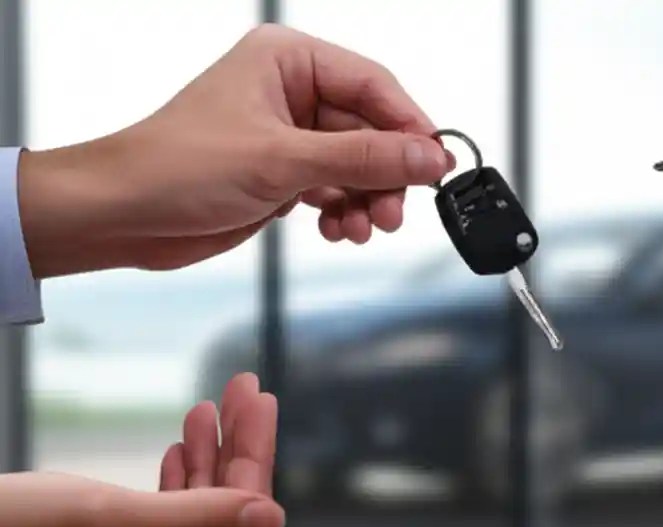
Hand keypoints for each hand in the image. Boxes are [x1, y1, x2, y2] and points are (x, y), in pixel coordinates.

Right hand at [0, 373, 281, 526]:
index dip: (253, 465)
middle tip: (242, 392)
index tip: (258, 403)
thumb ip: (194, 519)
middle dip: (232, 456)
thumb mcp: (99, 519)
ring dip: (201, 466)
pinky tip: (179, 453)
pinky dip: (168, 489)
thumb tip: (272, 516)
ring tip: (208, 409)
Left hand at [16, 23, 451, 276]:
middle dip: (386, 176)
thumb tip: (428, 157)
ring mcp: (288, 135)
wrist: (125, 214)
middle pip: (371, 131)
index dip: (410, 128)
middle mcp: (291, 92)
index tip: (435, 166)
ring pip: (358, 166)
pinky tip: (336, 229)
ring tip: (362, 227)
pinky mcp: (283, 173)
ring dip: (367, 200)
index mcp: (288, 60)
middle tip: (393, 212)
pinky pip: (337, 189)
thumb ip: (365, 159)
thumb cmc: (177, 166)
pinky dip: (343, 211)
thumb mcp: (283, 161)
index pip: (374, 86)